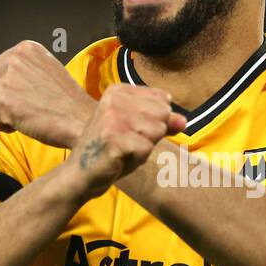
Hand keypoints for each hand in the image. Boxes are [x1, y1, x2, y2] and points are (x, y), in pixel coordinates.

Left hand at [0, 40, 96, 146]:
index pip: (0, 66)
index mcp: (26, 49)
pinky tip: (25, 123)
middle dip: (6, 99)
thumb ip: (27, 69)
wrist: (79, 118)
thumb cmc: (69, 100)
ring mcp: (6, 80)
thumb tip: (8, 81)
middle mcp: (14, 60)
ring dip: (6, 113)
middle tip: (29, 107)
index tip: (25, 94)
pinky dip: (5, 126)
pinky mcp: (2, 101)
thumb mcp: (49, 69)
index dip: (10, 84)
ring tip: (29, 116)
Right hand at [64, 85, 185, 199]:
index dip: (155, 122)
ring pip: (157, 130)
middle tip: (126, 142)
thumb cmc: (112, 151)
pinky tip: (119, 158)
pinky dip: (137, 159)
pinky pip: (146, 148)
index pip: (163, 101)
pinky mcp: (113, 138)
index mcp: (119, 91)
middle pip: (163, 114)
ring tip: (123, 150)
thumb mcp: (140, 131)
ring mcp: (113, 118)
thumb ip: (163, 122)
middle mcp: (114, 99)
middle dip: (151, 135)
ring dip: (144, 147)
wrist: (81, 174)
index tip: (130, 130)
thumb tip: (184, 121)